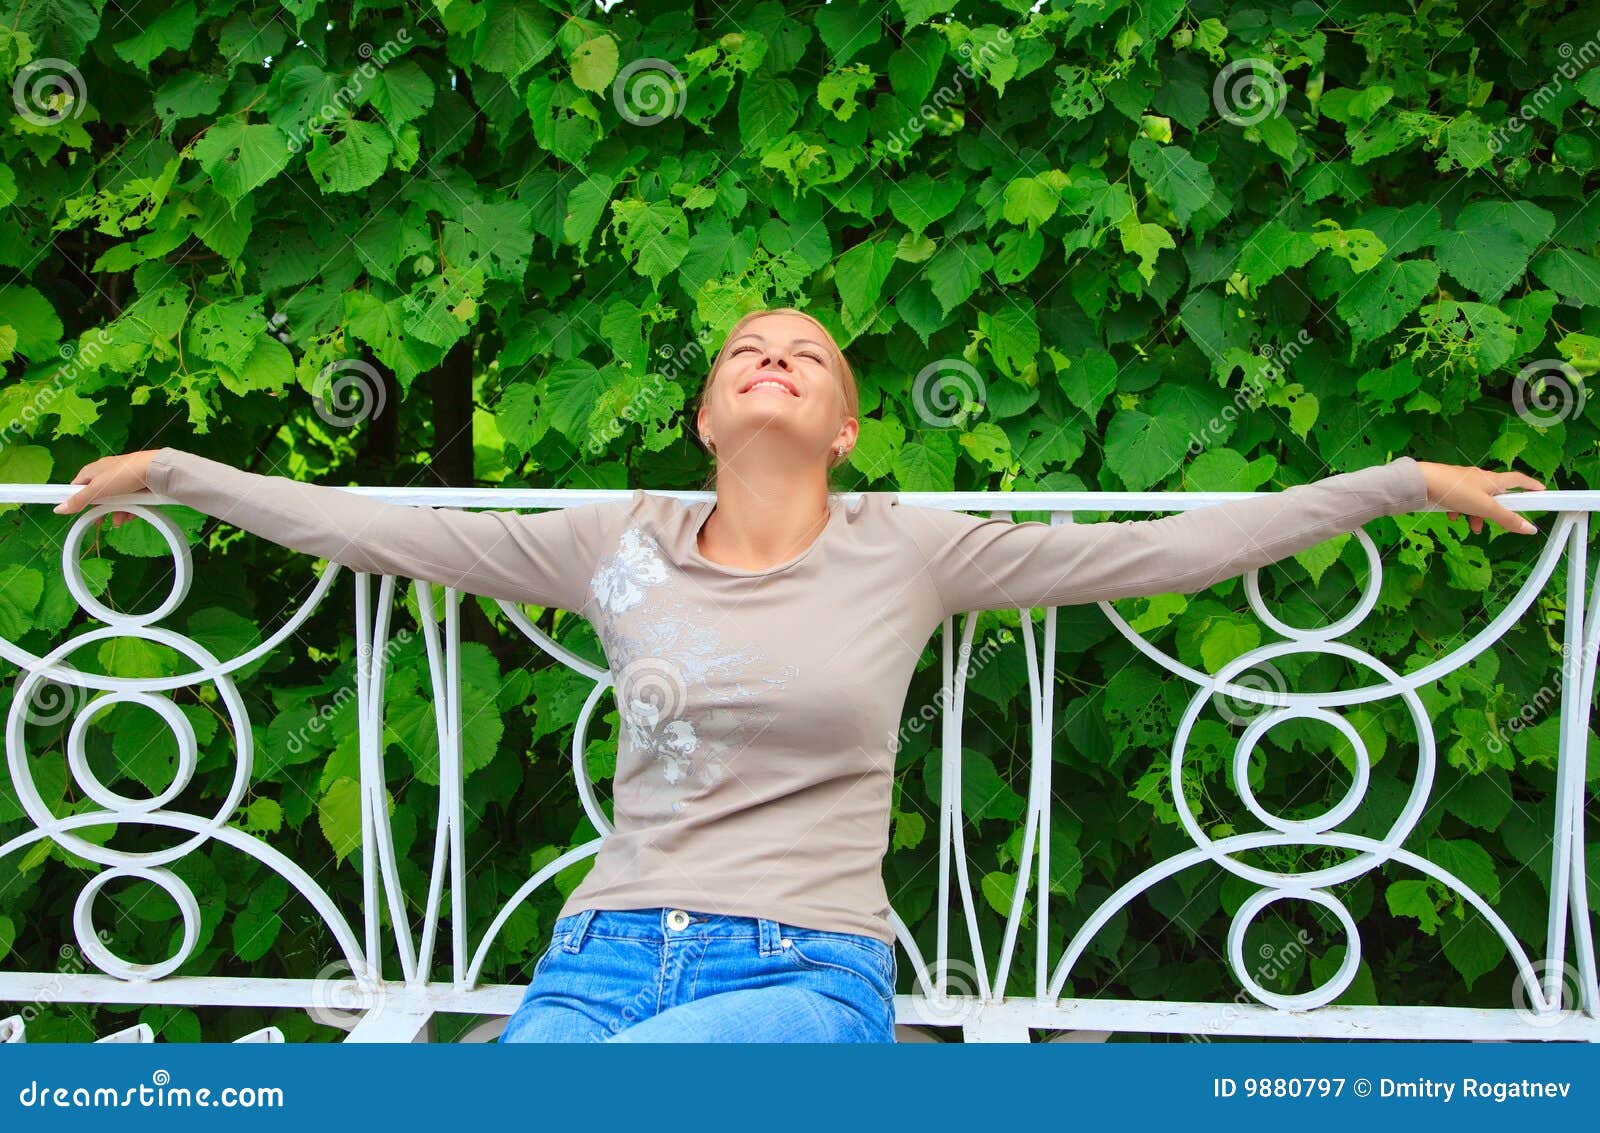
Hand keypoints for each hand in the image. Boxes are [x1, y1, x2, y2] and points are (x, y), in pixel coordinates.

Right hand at [52, 450, 161, 526]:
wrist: (155, 471)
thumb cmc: (122, 476)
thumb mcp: (97, 489)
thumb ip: (79, 500)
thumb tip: (58, 509)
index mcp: (93, 470)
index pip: (78, 485)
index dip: (77, 498)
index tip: (78, 511)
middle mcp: (107, 473)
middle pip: (98, 495)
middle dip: (99, 510)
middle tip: (99, 522)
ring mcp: (124, 480)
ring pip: (115, 500)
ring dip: (116, 512)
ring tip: (119, 522)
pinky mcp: (139, 486)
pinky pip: (130, 500)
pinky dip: (130, 509)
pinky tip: (131, 517)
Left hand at [1416, 460, 1544, 535]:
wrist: (1422, 483)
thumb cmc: (1455, 490)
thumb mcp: (1485, 508)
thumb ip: (1507, 519)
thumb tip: (1529, 528)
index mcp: (1493, 479)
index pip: (1519, 479)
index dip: (1531, 485)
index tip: (1541, 490)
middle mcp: (1480, 478)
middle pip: (1496, 494)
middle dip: (1497, 511)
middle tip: (1495, 522)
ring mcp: (1463, 482)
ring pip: (1477, 500)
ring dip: (1476, 514)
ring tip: (1471, 526)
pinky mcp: (1449, 487)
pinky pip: (1460, 500)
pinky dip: (1460, 510)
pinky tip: (1453, 517)